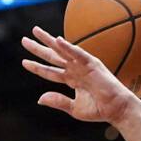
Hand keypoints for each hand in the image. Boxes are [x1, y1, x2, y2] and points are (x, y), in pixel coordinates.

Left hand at [22, 25, 139, 124]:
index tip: (24, 62)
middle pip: (52, 57)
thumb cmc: (99, 109)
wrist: (116, 109)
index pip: (50, 71)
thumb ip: (58, 101)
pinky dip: (69, 47)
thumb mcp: (73, 108)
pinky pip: (78, 54)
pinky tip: (58, 40)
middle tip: (24, 40)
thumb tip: (40, 98)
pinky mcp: (92, 64)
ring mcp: (83, 65)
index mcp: (71, 79)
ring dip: (49, 41)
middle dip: (38, 48)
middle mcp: (75, 69)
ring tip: (35, 31)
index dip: (37, 67)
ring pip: (62, 51)